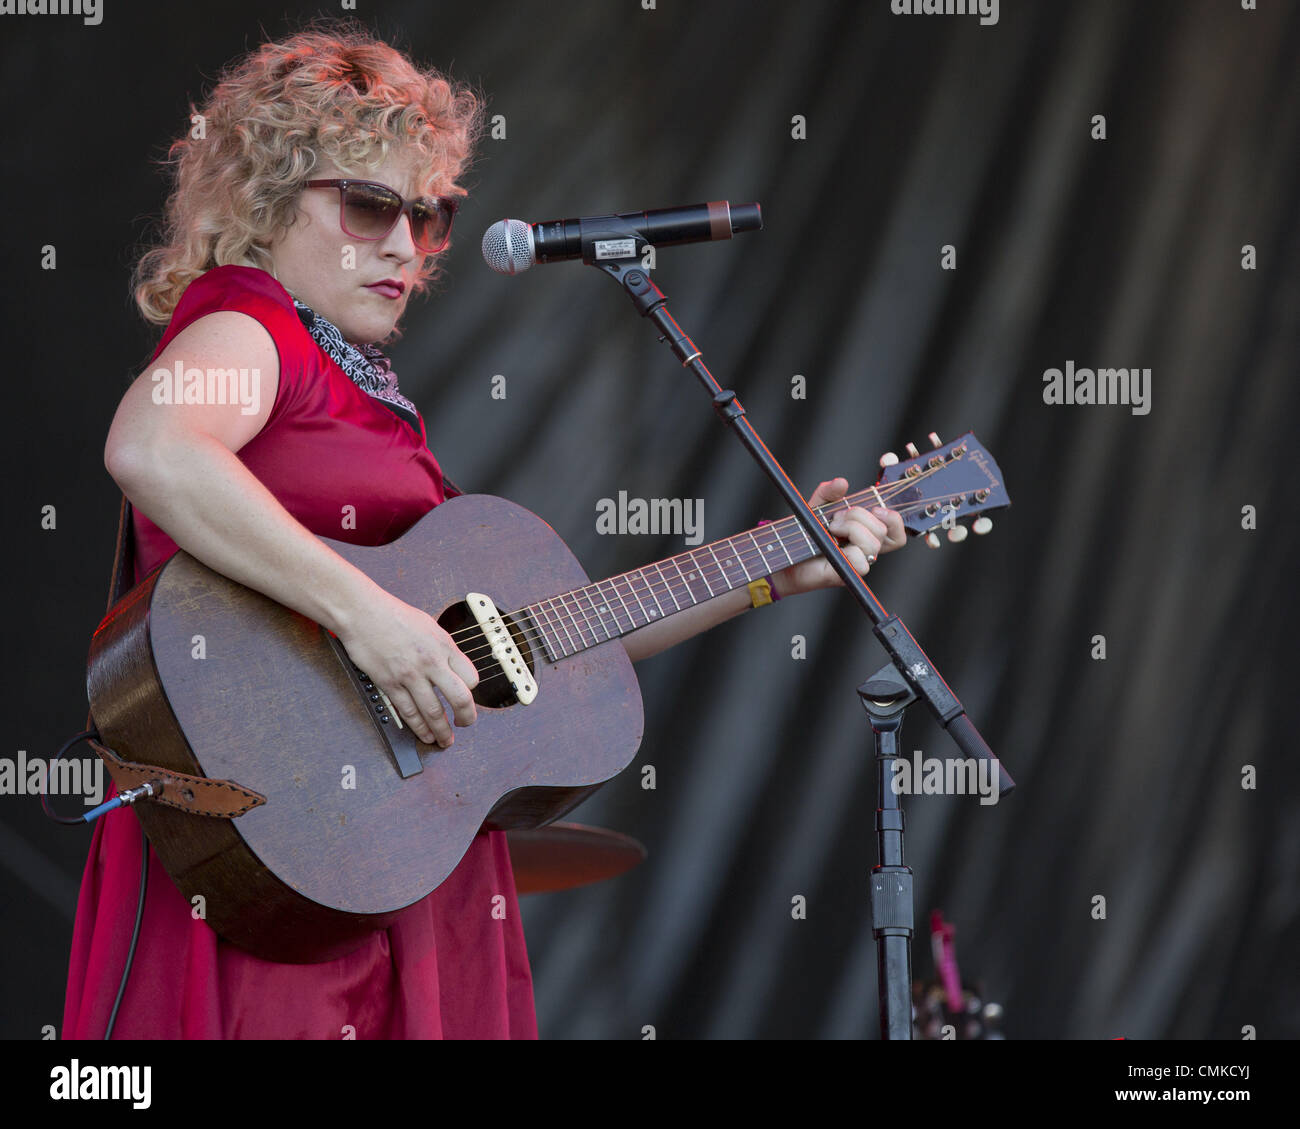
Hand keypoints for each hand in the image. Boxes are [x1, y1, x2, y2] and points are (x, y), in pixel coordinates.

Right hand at [336, 589, 478, 746]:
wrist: (362, 613)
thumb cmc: (393, 615)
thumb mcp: (429, 625)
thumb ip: (443, 648)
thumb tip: (452, 666)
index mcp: (444, 646)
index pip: (471, 678)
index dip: (472, 692)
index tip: (469, 698)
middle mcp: (431, 662)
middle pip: (459, 698)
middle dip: (466, 718)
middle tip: (465, 725)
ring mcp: (410, 675)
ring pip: (433, 712)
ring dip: (442, 731)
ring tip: (445, 739)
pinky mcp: (390, 684)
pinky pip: (408, 712)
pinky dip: (418, 727)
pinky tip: (424, 734)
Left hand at [771, 477, 906, 596]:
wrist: (785, 553)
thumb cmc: (805, 532)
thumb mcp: (817, 505)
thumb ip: (829, 492)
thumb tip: (842, 483)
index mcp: (866, 529)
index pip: (895, 522)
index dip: (897, 499)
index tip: (887, 465)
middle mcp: (867, 545)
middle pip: (884, 528)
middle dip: (859, 515)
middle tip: (836, 517)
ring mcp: (860, 560)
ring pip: (873, 542)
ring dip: (850, 529)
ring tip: (831, 528)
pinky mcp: (849, 574)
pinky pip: (861, 561)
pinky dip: (845, 550)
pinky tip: (831, 547)